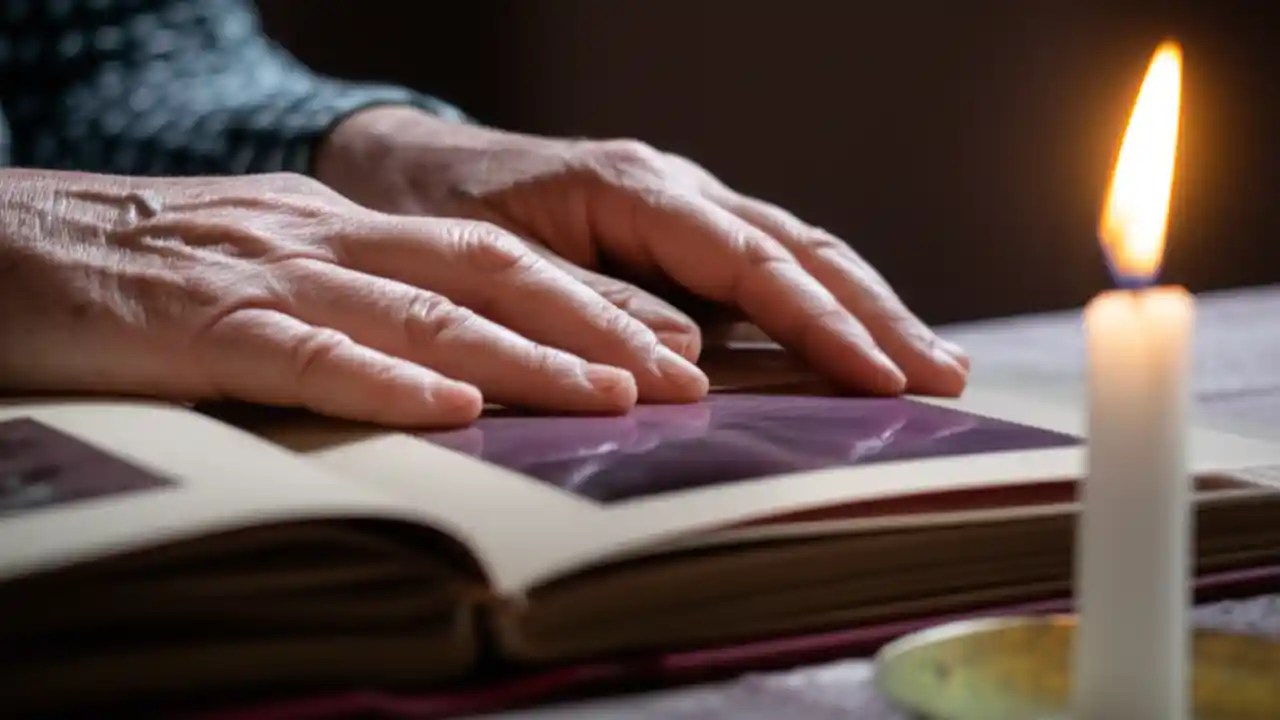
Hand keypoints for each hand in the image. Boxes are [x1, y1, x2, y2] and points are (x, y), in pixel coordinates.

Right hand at [0, 170, 710, 426]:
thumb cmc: (138, 271)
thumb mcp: (270, 271)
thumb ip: (356, 305)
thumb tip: (447, 363)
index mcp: (346, 232)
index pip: (494, 260)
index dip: (588, 301)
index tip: (672, 347)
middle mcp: (326, 241)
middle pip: (487, 274)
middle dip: (593, 325)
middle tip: (683, 377)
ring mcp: (265, 276)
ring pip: (417, 311)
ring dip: (521, 356)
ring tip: (611, 395)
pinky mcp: (196, 324)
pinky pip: (301, 352)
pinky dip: (380, 380)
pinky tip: (447, 410)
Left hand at [317, 107, 968, 395]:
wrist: (409, 168)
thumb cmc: (443, 214)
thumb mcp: (499, 259)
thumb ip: (589, 305)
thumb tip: (689, 360)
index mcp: (635, 187)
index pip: (750, 261)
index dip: (818, 320)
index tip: (878, 375)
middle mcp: (677, 189)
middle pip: (798, 250)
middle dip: (874, 315)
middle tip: (944, 378)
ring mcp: (684, 207)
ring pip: (796, 252)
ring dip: (867, 308)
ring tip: (934, 362)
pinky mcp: (678, 233)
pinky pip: (765, 266)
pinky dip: (820, 304)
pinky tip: (859, 341)